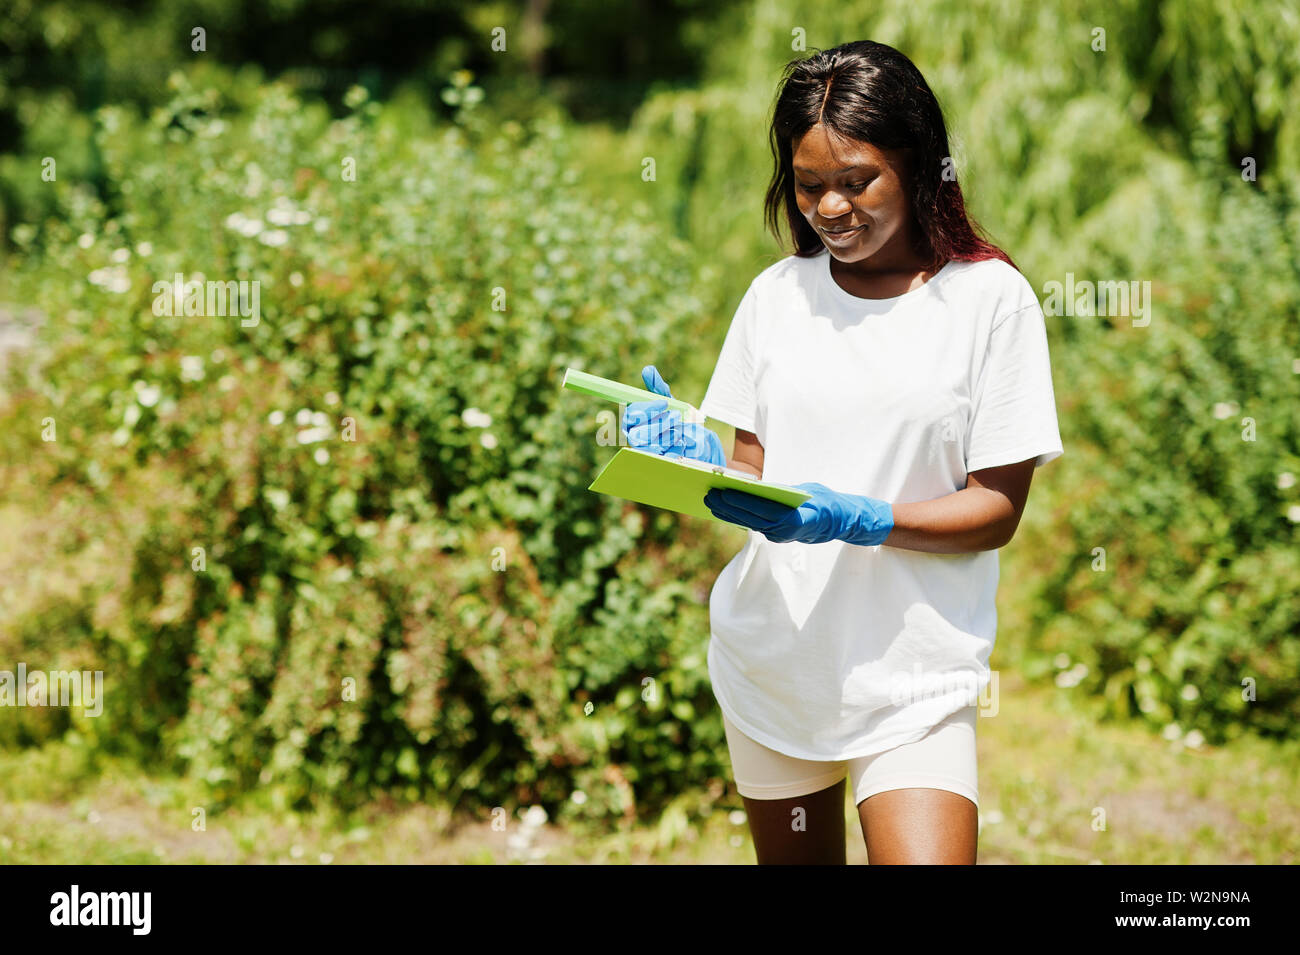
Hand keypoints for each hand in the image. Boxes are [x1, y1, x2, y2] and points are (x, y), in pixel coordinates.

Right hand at [621, 365, 725, 466]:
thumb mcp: (671, 401)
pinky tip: (682, 444)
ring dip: (667, 436)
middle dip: (657, 424)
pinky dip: (675, 450)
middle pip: (636, 435)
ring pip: (649, 447)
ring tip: (681, 429)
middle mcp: (636, 438)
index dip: (646, 409)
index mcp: (634, 421)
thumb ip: (658, 387)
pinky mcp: (659, 464)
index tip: (664, 402)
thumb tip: (648, 370)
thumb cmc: (677, 418)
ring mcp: (647, 453)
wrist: (694, 439)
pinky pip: (663, 459)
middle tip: (676, 416)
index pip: (630, 416)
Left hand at [703, 481, 893, 545]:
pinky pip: (754, 526)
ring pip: (749, 524)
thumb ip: (785, 492)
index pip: (764, 510)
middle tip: (709, 495)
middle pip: (752, 519)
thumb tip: (758, 487)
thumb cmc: (826, 502)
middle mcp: (786, 532)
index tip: (724, 492)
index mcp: (797, 519)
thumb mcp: (808, 492)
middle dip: (729, 507)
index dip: (742, 502)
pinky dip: (738, 517)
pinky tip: (724, 509)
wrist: (840, 523)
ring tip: (710, 501)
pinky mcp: (776, 536)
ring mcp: (780, 536)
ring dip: (729, 514)